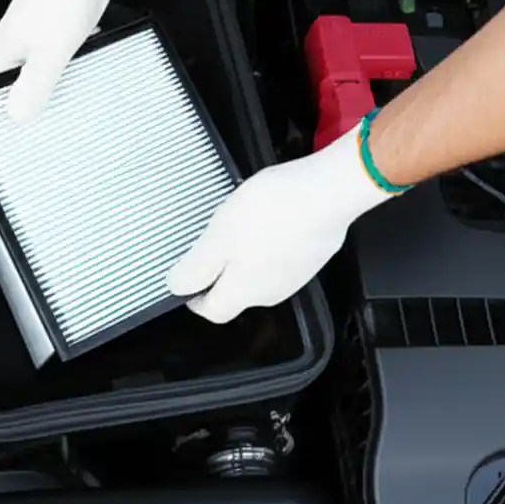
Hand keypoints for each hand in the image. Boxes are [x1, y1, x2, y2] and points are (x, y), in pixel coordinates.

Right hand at [0, 0, 135, 121]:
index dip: (3, 107)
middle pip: (18, 77)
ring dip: (57, 77)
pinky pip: (63, 46)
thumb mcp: (51, 51)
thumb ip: (34, 85)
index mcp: (7, 47)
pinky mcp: (62, 17)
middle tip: (51, 118)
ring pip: (43, 61)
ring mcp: (41, 26)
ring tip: (74, 97)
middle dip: (33, 96)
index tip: (20, 128)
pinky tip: (92, 62)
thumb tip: (16, 116)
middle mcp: (20, 37)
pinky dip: (75, 57)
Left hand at [166, 123, 395, 322]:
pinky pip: (280, 258)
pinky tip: (267, 218)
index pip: (213, 311)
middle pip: (236, 294)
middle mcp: (271, 293)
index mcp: (244, 292)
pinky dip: (268, 244)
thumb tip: (177, 288)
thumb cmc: (271, 213)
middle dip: (219, 273)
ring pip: (259, 275)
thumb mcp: (218, 237)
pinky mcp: (311, 256)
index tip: (186, 279)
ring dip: (244, 256)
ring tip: (239, 224)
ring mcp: (296, 275)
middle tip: (211, 242)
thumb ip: (196, 267)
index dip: (195, 298)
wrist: (327, 192)